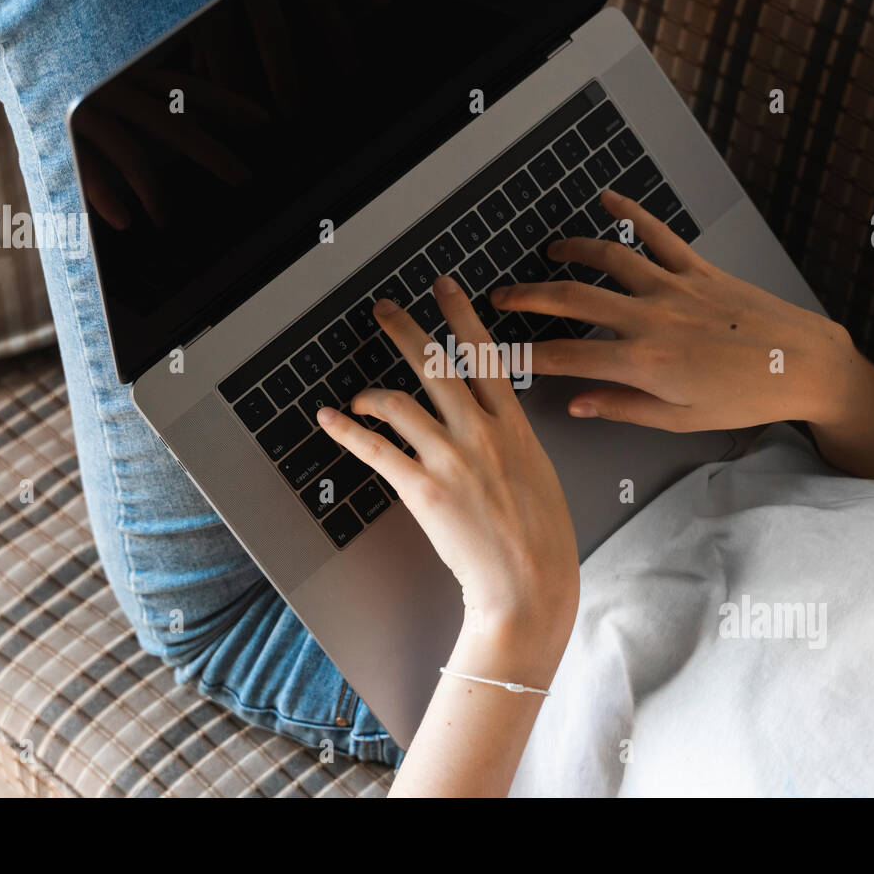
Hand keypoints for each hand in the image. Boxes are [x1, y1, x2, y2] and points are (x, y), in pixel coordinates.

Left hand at [316, 275, 578, 670]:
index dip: (461, 315)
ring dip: (370, 392)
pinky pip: (376, 449)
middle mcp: (482, 433)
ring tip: (357, 394)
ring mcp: (452, 459)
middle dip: (405, 329)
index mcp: (515, 426)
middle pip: (436, 364)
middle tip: (383, 310)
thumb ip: (512, 442)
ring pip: (400, 402)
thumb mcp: (540, 475)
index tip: (446, 287)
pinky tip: (331, 419)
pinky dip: (348, 431)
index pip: (486, 354)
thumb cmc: (542, 540)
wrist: (531, 586)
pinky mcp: (424, 489)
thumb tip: (491, 425)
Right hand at [490, 188, 856, 431]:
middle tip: (501, 296)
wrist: (804, 364)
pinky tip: (609, 200)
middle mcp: (652, 319)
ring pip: (609, 258)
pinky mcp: (698, 269)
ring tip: (549, 253)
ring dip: (572, 252)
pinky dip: (631, 212)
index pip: (568, 356)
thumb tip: (577, 403)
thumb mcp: (681, 421)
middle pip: (574, 299)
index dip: (526, 355)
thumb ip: (623, 408)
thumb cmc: (748, 398)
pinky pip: (658, 234)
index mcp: (645, 364)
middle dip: (530, 296)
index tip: (499, 353)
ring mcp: (675, 288)